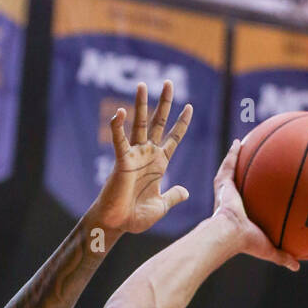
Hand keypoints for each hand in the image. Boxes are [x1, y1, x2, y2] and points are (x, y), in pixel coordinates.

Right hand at [92, 80, 191, 233]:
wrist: (117, 224)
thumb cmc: (135, 217)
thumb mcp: (161, 206)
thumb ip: (173, 197)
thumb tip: (186, 191)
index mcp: (160, 164)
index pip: (174, 138)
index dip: (182, 123)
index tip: (190, 106)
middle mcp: (148, 155)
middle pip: (158, 123)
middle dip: (164, 103)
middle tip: (169, 82)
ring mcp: (135, 156)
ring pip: (139, 125)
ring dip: (140, 105)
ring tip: (142, 84)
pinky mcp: (122, 161)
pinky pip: (119, 141)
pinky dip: (117, 127)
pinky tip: (118, 112)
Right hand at [212, 139, 299, 270]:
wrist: (228, 235)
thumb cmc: (246, 243)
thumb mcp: (270, 249)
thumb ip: (283, 255)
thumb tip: (298, 266)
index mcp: (242, 216)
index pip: (251, 202)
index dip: (258, 195)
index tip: (266, 188)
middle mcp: (233, 202)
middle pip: (241, 183)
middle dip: (247, 173)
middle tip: (257, 162)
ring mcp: (226, 192)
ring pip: (232, 171)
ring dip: (237, 158)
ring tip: (244, 144)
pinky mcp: (222, 185)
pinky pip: (228, 165)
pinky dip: (232, 153)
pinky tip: (239, 142)